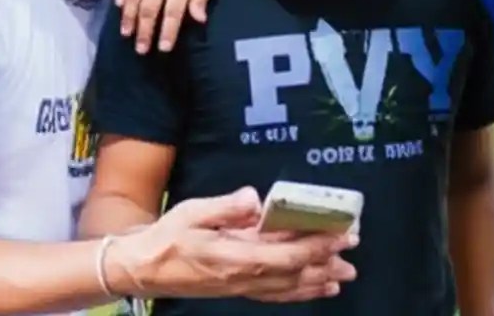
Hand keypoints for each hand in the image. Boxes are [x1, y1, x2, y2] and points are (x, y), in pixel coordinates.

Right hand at [106, 187, 356, 302]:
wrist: (141, 269)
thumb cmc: (164, 238)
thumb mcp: (191, 213)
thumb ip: (225, 208)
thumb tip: (254, 198)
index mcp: (237, 257)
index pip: (289, 254)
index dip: (319, 246)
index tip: (342, 234)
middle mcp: (244, 277)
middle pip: (296, 273)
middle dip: (326, 263)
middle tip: (353, 255)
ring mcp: (240, 287)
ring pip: (288, 287)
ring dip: (318, 282)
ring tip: (343, 277)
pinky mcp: (235, 289)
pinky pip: (274, 294)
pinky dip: (298, 293)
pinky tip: (311, 289)